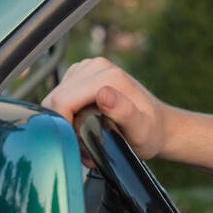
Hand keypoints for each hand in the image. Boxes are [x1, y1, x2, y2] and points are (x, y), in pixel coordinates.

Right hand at [40, 57, 172, 167]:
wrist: (157, 126)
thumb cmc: (150, 132)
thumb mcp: (141, 130)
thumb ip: (124, 113)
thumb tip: (103, 94)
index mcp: (109, 76)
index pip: (62, 100)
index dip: (64, 126)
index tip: (79, 145)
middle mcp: (96, 67)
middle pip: (55, 99)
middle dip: (65, 125)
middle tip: (84, 146)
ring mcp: (88, 68)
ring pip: (55, 98)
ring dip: (66, 120)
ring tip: (88, 137)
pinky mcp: (82, 75)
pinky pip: (60, 96)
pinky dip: (68, 113)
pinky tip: (85, 124)